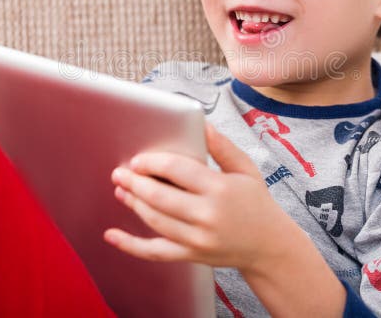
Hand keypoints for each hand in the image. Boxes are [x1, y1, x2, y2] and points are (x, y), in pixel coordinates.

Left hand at [104, 123, 295, 273]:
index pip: (177, 170)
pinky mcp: (192, 256)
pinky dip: (130, 245)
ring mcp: (198, 239)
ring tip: (121, 190)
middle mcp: (208, 215)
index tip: (138, 159)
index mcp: (220, 189)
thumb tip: (201, 123)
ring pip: (154, 220)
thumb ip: (222, 147)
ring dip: (132, 204)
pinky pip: (155, 252)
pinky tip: (111, 235)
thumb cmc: (256, 203)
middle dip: (134, 183)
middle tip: (118, 172)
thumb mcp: (246, 169)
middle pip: (159, 196)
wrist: (269, 246)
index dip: (152, 163)